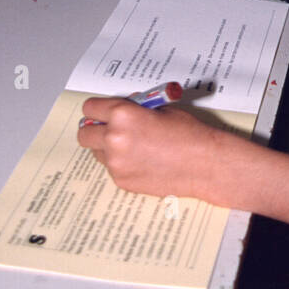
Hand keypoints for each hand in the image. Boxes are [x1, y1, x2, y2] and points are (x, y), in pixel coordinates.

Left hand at [77, 96, 219, 200]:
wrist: (204, 164)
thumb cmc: (188, 134)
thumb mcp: (162, 109)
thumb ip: (136, 108)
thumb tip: (121, 110)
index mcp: (122, 114)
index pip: (90, 107)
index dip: (97, 108)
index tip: (100, 111)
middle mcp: (114, 138)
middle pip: (84, 133)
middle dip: (95, 129)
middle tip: (108, 129)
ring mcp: (116, 162)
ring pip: (96, 152)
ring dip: (106, 147)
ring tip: (131, 146)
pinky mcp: (121, 180)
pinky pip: (111, 168)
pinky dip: (120, 164)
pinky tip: (142, 161)